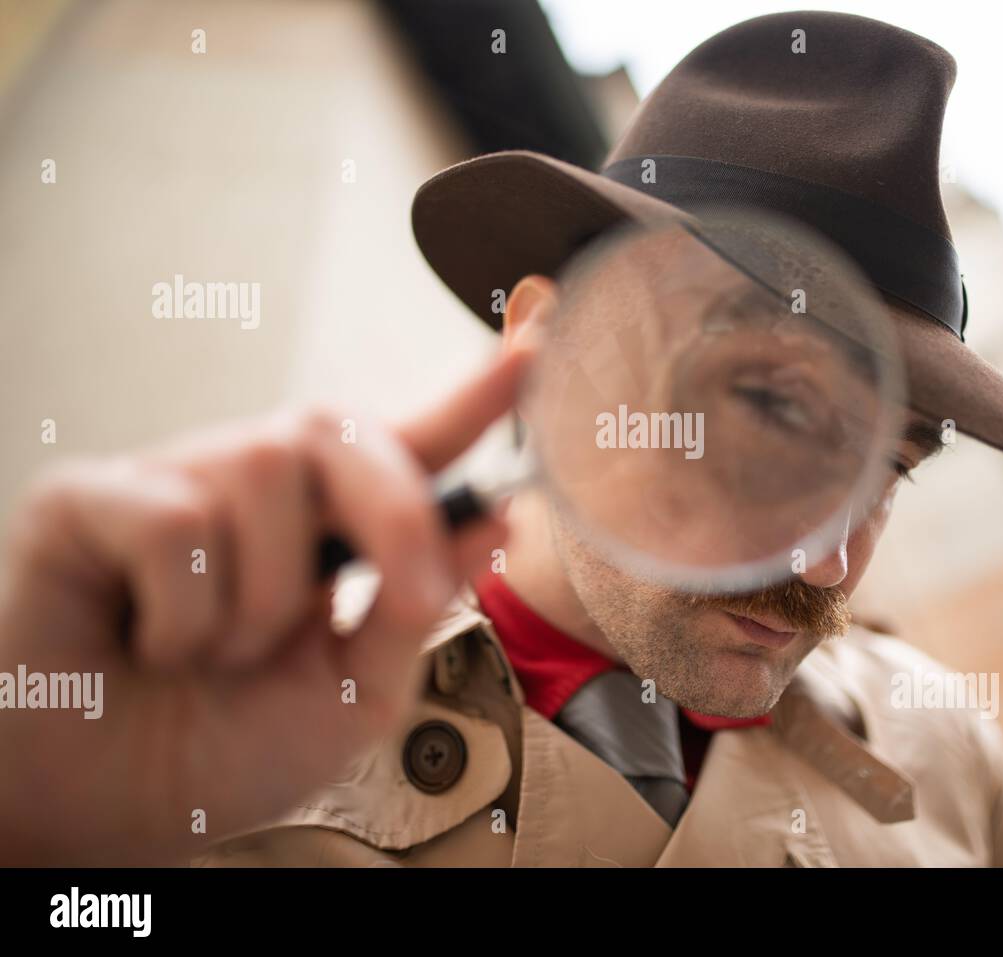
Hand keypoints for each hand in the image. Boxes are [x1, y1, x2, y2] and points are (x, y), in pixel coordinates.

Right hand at [0, 349, 529, 864]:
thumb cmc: (228, 747)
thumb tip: (495, 516)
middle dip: (393, 517)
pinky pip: (174, 524)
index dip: (472, 396)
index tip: (537, 346)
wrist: (111, 809)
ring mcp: (173, 481)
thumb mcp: (354, 694)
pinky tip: (150, 644)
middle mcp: (255, 488)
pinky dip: (180, 615)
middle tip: (391, 603)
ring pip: (263, 474)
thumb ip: (418, 608)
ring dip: (260, 602)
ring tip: (215, 657)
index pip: (407, 445)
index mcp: (329, 527)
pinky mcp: (87, 498)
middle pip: (344, 431)